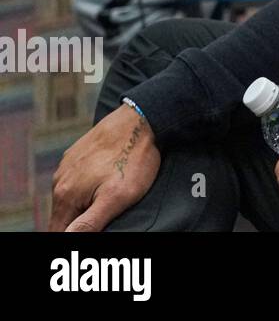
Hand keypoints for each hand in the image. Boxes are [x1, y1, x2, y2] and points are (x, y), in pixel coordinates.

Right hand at [50, 105, 159, 231]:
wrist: (140, 120)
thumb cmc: (133, 159)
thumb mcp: (116, 197)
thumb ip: (89, 223)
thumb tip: (66, 238)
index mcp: (65, 195)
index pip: (58, 231)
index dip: (73, 237)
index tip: (93, 230)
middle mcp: (60, 180)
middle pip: (63, 215)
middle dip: (79, 222)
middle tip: (104, 217)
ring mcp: (67, 166)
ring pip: (70, 197)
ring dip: (83, 204)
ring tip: (106, 201)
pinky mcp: (77, 155)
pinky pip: (77, 179)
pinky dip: (87, 186)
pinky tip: (104, 183)